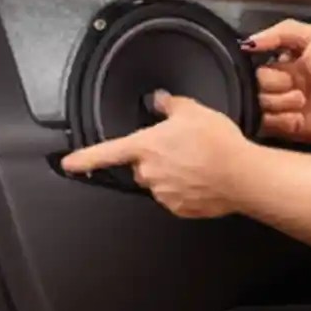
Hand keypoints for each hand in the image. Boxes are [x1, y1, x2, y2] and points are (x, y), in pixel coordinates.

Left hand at [60, 90, 252, 217]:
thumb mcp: (193, 110)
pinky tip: (203, 177)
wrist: (243, 176)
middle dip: (154, 156)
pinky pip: (175, 196)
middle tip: (180, 146)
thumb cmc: (218, 143)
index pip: (106, 153)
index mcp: (145, 147)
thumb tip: (161, 101)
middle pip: (140, 164)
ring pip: (158, 181)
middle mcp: (149, 173)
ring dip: (171, 172)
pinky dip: (185, 187)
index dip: (83, 158)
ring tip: (197, 161)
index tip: (68, 163)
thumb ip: (171, 105)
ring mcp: (163, 194)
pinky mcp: (180, 209)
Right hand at [245, 19, 310, 143]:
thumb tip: (247, 43)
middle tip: (298, 84)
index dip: (265, 64)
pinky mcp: (286, 129)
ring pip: (258, 103)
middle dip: (275, 82)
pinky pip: (266, 125)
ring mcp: (282, 109)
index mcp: (285, 65)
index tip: (281, 63)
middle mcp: (280, 86)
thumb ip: (281, 32)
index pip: (256, 64)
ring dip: (281, 100)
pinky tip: (299, 116)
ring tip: (303, 100)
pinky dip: (281, 119)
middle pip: (255, 83)